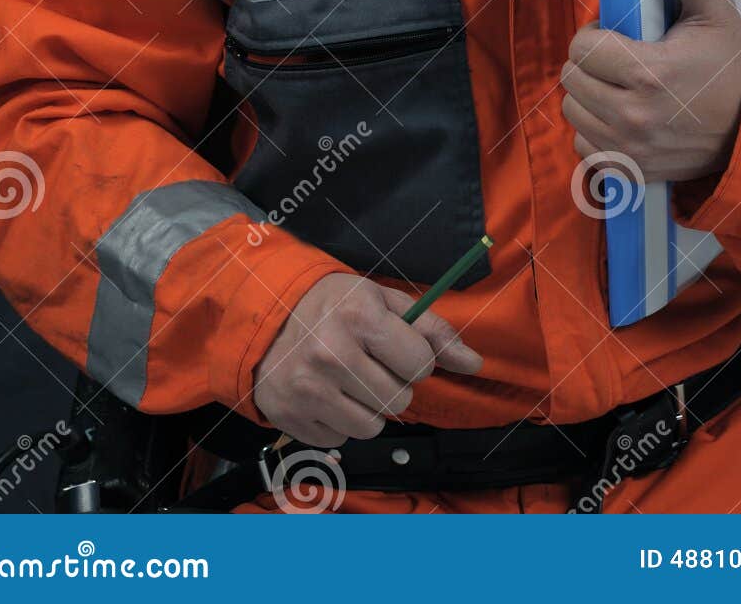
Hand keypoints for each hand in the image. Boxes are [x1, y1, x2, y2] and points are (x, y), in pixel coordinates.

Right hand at [252, 272, 482, 447]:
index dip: (415, 358)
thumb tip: (474, 364)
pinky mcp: (291, 417)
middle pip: (399, 400)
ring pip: (373, 427)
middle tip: (371, 364)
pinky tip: (328, 395)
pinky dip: (341, 422)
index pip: (421, 365)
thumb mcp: (382, 300)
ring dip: (370, 408)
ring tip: (351, 381)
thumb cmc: (333, 305)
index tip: (396, 348)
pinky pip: (341, 439)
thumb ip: (432, 330)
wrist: (265, 315)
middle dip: (394, 384)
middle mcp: (332, 355)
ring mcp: (308, 390)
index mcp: (359, 317)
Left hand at [560, 0, 740, 183]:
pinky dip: (594, 133)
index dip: (593, 36)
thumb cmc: (732, 67)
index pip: (581, 48)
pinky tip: (620, 118)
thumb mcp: (717, 13)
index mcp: (648, 73)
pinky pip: (584, 148)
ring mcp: (629, 149)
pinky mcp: (630, 172)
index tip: (613, 35)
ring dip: (589, 96)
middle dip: (588, 63)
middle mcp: (632, 115)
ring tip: (618, 87)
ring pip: (573, 112)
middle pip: (571, 79)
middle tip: (615, 59)